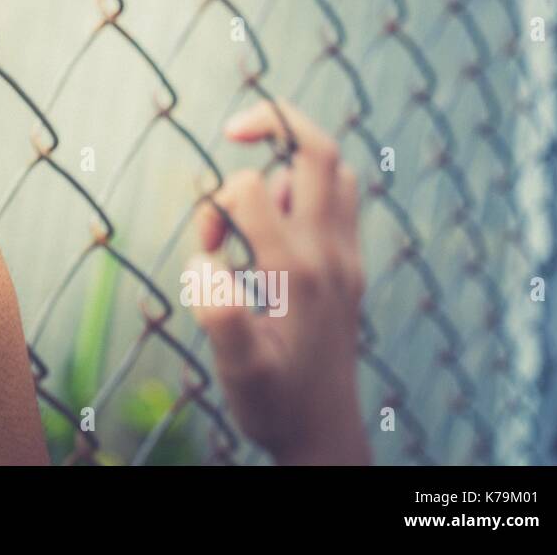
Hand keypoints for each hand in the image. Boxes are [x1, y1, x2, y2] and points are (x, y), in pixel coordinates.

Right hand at [189, 100, 369, 464]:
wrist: (324, 433)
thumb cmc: (273, 402)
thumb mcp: (237, 369)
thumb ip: (219, 315)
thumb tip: (206, 263)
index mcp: (298, 270)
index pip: (253, 188)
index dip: (215, 204)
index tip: (206, 246)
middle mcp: (330, 253)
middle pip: (318, 150)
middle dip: (271, 123)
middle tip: (232, 130)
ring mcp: (347, 256)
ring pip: (332, 169)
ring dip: (286, 166)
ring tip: (254, 208)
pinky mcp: (350, 265)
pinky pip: (339, 196)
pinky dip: (305, 187)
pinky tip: (275, 222)